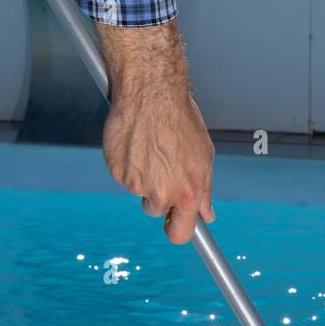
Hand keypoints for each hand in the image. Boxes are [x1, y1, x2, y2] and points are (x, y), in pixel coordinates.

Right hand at [97, 21, 214, 243]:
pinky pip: (123, 175)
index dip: (176, 231)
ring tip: (150, 147)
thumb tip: (207, 215)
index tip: (174, 225)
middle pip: (155, 211)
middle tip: (161, 168)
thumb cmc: (180, 119)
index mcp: (187, 193)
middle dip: (159, 197)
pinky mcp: (117, 171)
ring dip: (143, 176)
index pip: (181, 233)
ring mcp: (136, 184)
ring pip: (139, 191)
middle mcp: (161, 193)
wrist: (151, 92)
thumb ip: (204, 190)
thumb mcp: (203, 156)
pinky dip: (127, 162)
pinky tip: (136, 142)